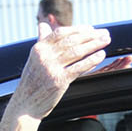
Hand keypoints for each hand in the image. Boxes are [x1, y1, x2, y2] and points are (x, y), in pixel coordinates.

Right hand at [0, 23, 131, 130]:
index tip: (91, 28)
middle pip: (72, 41)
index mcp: (39, 48)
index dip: (78, 29)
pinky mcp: (59, 81)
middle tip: (105, 33)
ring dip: (94, 45)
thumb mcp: (34, 59)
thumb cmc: (32, 82)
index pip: (61, 33)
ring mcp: (51, 68)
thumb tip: (43, 25)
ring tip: (106, 40)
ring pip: (77, 52)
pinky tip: (101, 55)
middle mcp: (44, 56)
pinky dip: (91, 60)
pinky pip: (79, 68)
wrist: (25, 105)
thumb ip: (41, 41)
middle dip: (90, 36)